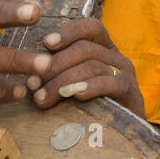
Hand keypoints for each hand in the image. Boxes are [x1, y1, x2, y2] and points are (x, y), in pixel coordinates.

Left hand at [25, 18, 143, 117]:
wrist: (121, 131)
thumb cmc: (91, 105)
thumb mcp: (73, 83)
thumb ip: (58, 73)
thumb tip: (29, 73)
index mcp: (103, 47)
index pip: (89, 27)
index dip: (68, 31)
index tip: (46, 42)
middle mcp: (115, 56)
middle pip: (84, 48)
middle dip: (54, 64)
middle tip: (32, 83)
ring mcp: (124, 73)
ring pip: (92, 66)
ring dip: (63, 81)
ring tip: (43, 98)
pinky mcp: (130, 92)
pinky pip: (112, 83)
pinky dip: (92, 86)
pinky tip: (76, 95)